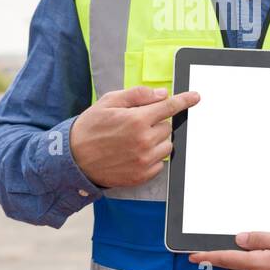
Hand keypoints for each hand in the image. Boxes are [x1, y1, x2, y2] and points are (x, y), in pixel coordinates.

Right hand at [71, 85, 200, 187]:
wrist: (74, 158)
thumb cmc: (90, 127)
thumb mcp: (109, 102)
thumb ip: (137, 95)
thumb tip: (161, 94)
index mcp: (137, 120)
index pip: (169, 107)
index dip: (185, 100)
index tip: (195, 97)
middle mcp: (144, 141)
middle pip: (168, 127)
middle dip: (157, 123)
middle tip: (137, 124)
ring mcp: (144, 160)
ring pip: (167, 145)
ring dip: (157, 140)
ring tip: (135, 140)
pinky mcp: (142, 175)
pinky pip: (160, 163)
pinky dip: (152, 156)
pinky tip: (134, 153)